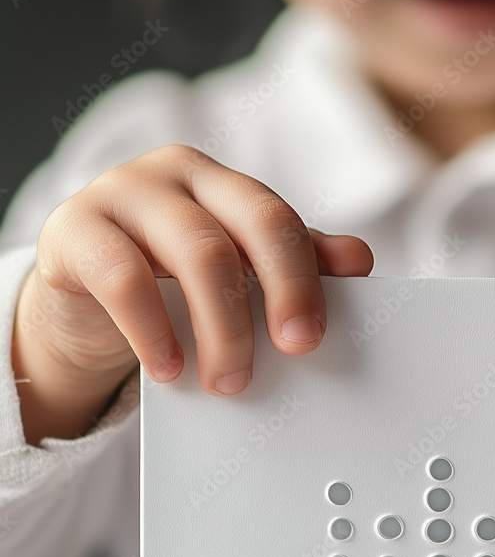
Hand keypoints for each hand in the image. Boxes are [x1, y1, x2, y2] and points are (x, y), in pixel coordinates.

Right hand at [13, 145, 372, 443]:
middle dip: (282, 292)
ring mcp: (123, 194)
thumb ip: (292, 267)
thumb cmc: (168, 288)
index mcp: (224, 185)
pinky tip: (169, 369)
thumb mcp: (233, 278)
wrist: (82, 307)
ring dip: (223, 326)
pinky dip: (152, 330)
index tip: (311, 336)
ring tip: (228, 380)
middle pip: (250, 224)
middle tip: (291, 353)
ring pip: (197, 251)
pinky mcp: (72, 230)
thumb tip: (360, 259)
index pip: (279, 220)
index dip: (303, 276)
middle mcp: (177, 176)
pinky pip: (121, 276)